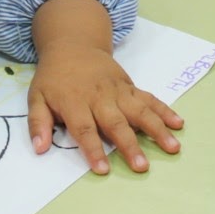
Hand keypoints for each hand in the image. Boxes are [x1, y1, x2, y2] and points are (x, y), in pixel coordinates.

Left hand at [27, 39, 182, 174]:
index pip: (85, 129)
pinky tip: (178, 124)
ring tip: (172, 147)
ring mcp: (118, 91)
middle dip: (130, 145)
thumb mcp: (36, 97)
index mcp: (75, 102)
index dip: (93, 149)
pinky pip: (149, 98)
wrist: (72, 44)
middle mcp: (100, 97)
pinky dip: (164, 110)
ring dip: (157, 129)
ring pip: (140, 110)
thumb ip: (38, 123)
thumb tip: (39, 149)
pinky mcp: (129, 86)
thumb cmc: (53, 77)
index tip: (103, 169)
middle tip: (142, 166)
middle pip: (116, 123)